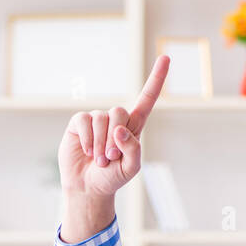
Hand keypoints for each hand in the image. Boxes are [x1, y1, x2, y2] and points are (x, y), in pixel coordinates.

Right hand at [58, 54, 168, 198]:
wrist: (88, 187)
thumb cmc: (112, 177)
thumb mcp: (130, 168)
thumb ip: (133, 149)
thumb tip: (119, 130)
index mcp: (133, 126)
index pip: (147, 99)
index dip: (156, 79)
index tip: (166, 58)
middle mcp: (115, 119)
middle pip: (119, 111)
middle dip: (114, 138)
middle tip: (110, 158)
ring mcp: (96, 119)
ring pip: (101, 118)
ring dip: (100, 144)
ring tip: (99, 160)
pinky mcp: (78, 123)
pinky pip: (84, 121)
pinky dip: (87, 139)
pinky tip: (87, 151)